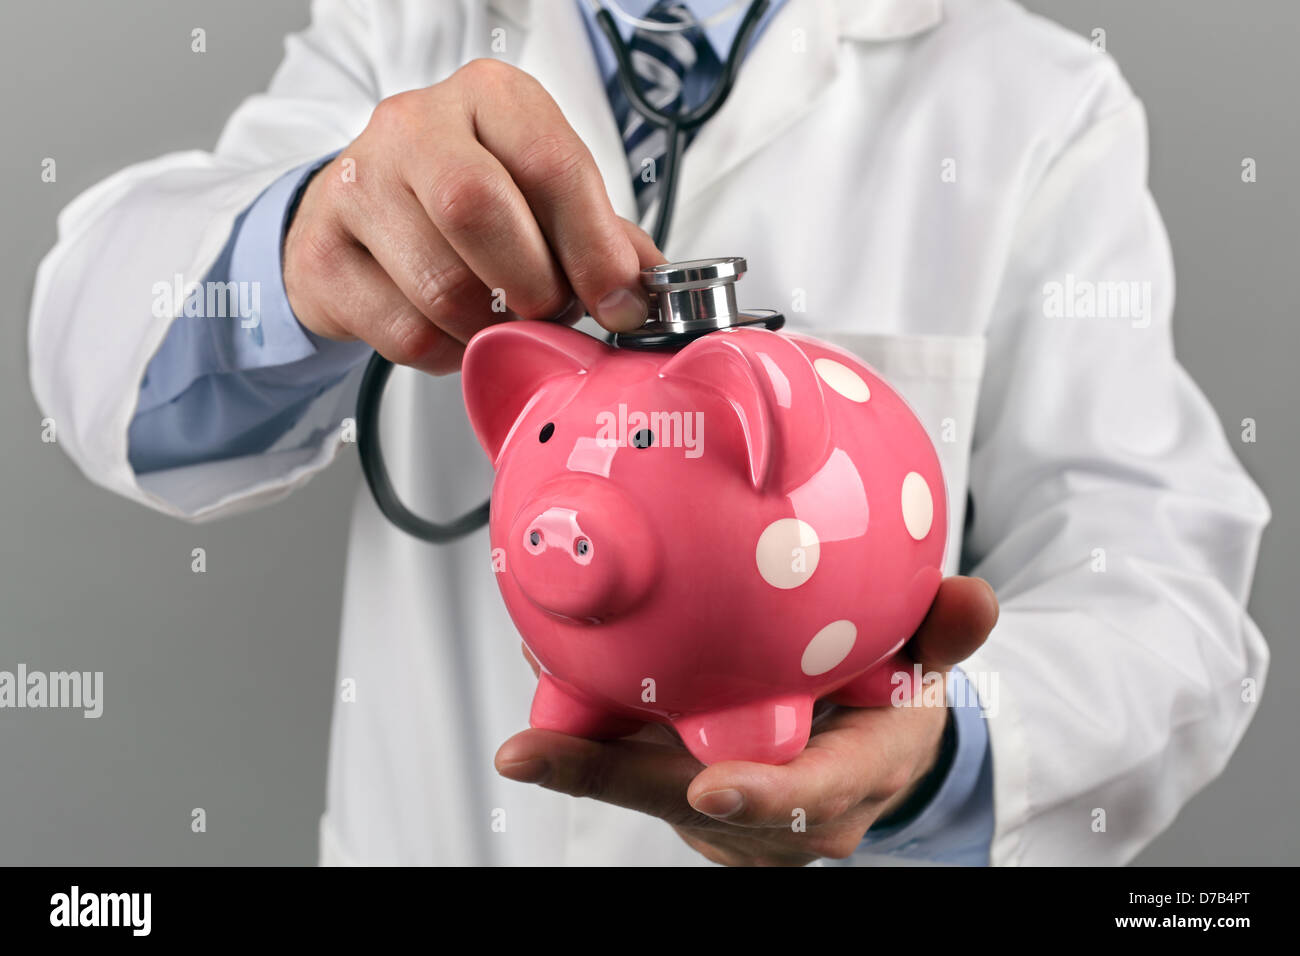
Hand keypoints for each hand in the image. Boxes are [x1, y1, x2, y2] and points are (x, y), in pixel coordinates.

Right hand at [283, 59, 661, 373]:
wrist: (357, 216)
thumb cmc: (461, 201)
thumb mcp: (537, 196)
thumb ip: (598, 234)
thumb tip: (643, 288)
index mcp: (488, 98)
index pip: (550, 161)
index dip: (594, 246)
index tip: (620, 301)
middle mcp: (414, 125)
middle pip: (477, 209)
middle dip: (534, 285)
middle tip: (552, 312)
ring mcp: (356, 185)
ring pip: (440, 284)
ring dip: (491, 328)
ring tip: (502, 322)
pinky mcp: (323, 256)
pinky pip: (406, 332)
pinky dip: (449, 353)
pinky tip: (455, 333)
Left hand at [496, 576, 997, 865]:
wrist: (865, 757)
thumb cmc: (889, 707)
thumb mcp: (925, 671)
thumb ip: (945, 635)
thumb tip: (975, 595)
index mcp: (844, 788)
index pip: (803, 800)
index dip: (759, 798)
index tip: (709, 788)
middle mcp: (776, 819)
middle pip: (684, 803)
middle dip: (606, 778)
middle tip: (529, 753)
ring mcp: (725, 819)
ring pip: (643, 789)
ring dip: (579, 755)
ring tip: (518, 723)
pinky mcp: (685, 799)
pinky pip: (631, 769)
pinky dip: (588, 737)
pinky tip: (548, 684)